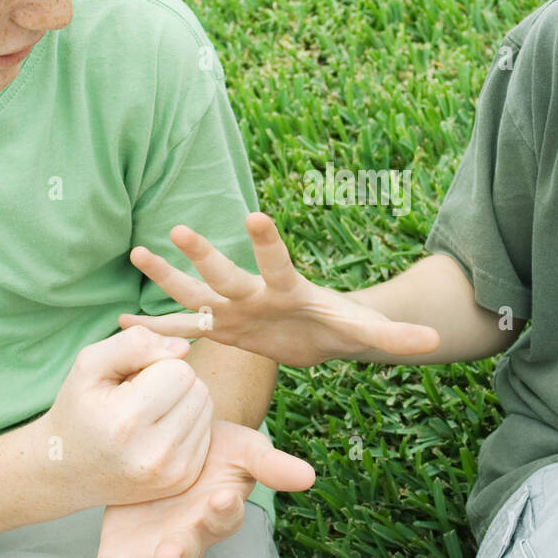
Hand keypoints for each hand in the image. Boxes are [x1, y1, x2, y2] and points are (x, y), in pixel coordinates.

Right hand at [36, 325, 215, 505]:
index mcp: (126, 423)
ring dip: (182, 402)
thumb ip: (135, 343)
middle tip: (139, 398)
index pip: (179, 371)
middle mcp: (153, 454)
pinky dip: (186, 425)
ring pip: (206, 409)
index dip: (156, 365)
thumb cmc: (78, 410)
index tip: (130, 381)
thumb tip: (183, 348)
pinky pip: (206, 432)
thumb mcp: (90, 365)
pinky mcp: (183, 481)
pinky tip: (157, 432)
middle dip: (173, 383)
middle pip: (198, 389)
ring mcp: (171, 473)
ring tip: (147, 414)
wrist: (66, 471)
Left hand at [55, 419, 315, 557]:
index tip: (221, 495)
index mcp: (217, 513)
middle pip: (187, 548)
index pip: (223, 515)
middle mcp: (187, 537)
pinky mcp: (121, 550)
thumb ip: (270, 464)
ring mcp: (152, 548)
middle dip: (180, 550)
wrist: (164, 440)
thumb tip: (309, 477)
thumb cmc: (213, 447)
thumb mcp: (243, 448)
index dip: (222, 509)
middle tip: (169, 549)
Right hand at [118, 211, 439, 366]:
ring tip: (138, 251)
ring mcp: (234, 310)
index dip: (268, 242)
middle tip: (179, 228)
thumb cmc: (344, 327)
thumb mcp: (368, 335)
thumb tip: (435, 342)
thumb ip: (396, 338)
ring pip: (195, 294)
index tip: (255, 215)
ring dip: (168, 277)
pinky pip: (184, 330)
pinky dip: (156, 330)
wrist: (321, 331)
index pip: (278, 262)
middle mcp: (255, 294)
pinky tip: (121, 324)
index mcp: (289, 290)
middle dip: (204, 255)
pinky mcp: (222, 331)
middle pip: (227, 274)